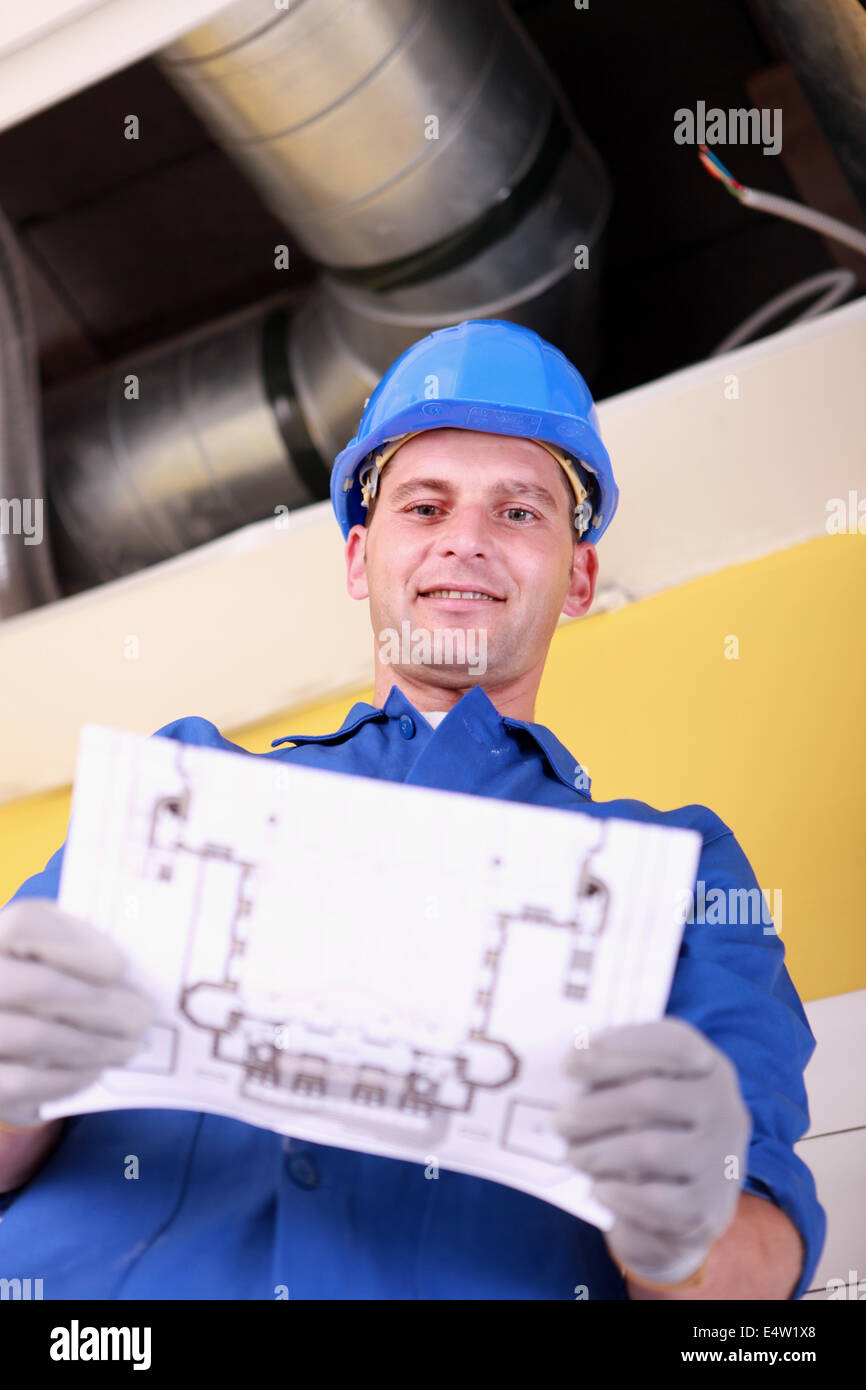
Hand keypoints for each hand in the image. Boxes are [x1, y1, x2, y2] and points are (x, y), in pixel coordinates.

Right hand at [0, 898, 154, 1129]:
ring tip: (130, 1046)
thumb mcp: (51, 952)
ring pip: (35, 1035)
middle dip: (101, 1004)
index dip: (76, 942)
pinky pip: (22, 1082)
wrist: (3, 1038)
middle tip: (143, 1016)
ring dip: (95, 1044)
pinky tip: (95, 1071)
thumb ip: (79, 947)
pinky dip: (67, 1078)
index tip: (120, 967)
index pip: (24, 922)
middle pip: (35, 984)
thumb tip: (127, 972)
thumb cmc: (38, 982)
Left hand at [556, 1017, 751, 1285]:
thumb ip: (617, 1070)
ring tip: (573, 1155)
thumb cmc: (656, 1127)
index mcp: (708, 1068)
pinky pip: (655, 1202)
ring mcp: (720, 1162)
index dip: (620, 1047)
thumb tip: (570, 1064)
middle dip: (594, 1109)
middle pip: (651, 1097)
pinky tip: (599, 1188)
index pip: (673, 1044)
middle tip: (559, 1120)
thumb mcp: (646, 1087)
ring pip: (649, 1150)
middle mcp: (724, 1109)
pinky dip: (619, 1194)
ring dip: (599, 1152)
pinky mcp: (708, 1210)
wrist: (691, 1201)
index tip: (570, 1061)